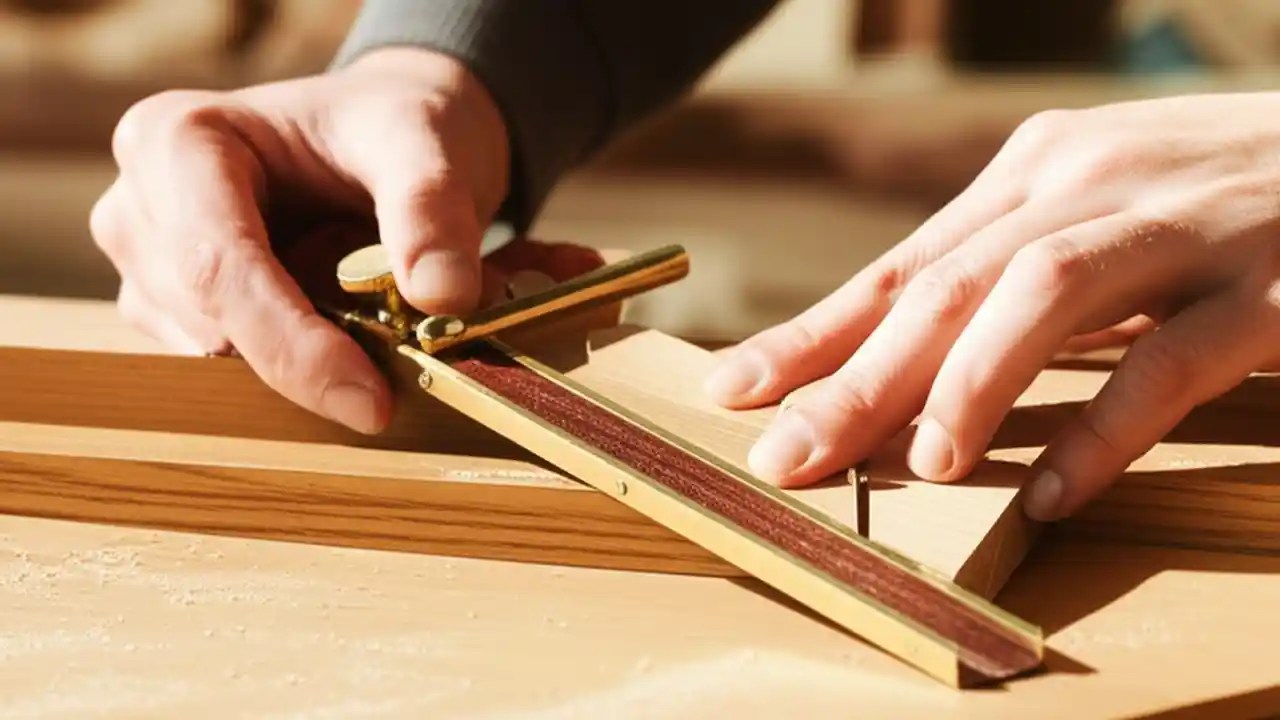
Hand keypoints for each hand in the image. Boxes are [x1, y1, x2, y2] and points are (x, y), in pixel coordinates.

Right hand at [90, 48, 509, 433]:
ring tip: (375, 312)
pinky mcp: (171, 317)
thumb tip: (443, 298)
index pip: (219, 269)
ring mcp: (146, 269)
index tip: (372, 402)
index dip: (291, 346)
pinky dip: (297, 370)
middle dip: (309, 360)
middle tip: (407, 360)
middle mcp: (139, 208)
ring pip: (217, 365)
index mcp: (177, 140)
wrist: (386, 135)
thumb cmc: (390, 125)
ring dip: (305, 365)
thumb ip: (432, 209)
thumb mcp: (424, 143)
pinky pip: (228, 375)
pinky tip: (343, 325)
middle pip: (212, 327)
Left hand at [705, 93, 1279, 520]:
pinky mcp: (1268, 288)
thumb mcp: (1088, 210)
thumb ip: (1002, 269)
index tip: (736, 390)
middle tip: (787, 455)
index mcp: (1034, 171)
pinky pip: (1173, 358)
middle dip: (854, 376)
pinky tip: (1054, 489)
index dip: (813, 334)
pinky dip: (1106, 425)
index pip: (901, 267)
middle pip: (947, 287)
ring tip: (918, 466)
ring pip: (1042, 296)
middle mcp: (1088, 185)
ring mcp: (1179, 228)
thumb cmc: (1212, 195)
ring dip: (968, 383)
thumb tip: (897, 358)